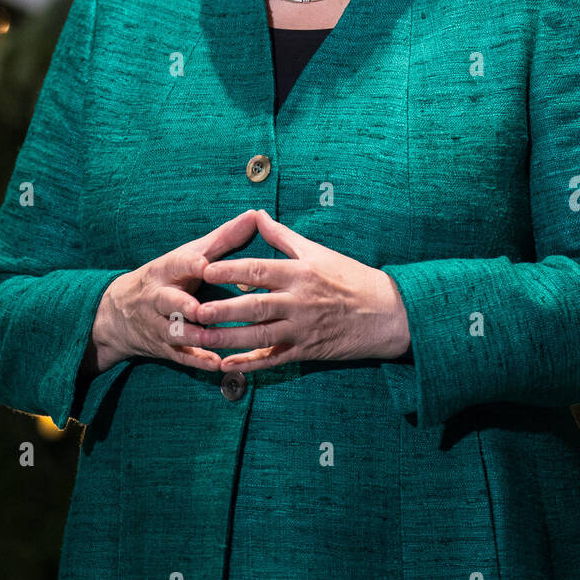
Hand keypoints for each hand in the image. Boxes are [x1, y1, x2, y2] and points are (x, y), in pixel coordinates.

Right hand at [88, 209, 260, 372]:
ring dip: (193, 338)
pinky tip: (217, 364)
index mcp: (166, 270)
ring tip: (213, 341)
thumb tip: (254, 215)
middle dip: (182, 306)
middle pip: (167, 301)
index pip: (176, 264)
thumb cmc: (168, 277)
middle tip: (200, 310)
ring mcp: (158, 324)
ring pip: (173, 332)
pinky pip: (180, 356)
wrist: (119, 313)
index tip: (205, 265)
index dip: (190, 264)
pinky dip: (198, 361)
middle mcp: (158, 297)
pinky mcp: (163, 347)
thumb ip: (223, 239)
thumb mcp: (188, 255)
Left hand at [194, 209, 410, 370]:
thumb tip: (256, 214)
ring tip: (200, 339)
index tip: (203, 270)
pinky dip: (249, 364)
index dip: (229, 270)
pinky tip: (227, 365)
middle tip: (193, 311)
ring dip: (227, 339)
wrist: (386, 313)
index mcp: (300, 273)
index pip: (257, 269)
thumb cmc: (350, 277)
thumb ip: (282, 236)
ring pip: (258, 336)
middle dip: (221, 310)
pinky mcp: (306, 351)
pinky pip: (273, 359)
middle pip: (253, 306)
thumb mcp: (317, 251)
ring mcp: (302, 328)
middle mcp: (299, 301)